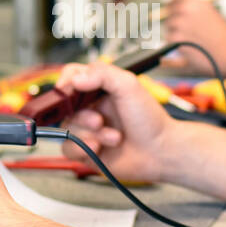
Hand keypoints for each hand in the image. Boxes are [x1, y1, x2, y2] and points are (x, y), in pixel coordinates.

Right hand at [54, 62, 178, 183]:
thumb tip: (75, 79)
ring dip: (89, 134)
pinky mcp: (86, 151)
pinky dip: (82, 148)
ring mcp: (88, 130)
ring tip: (113, 137)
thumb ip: (102, 74)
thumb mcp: (129, 86)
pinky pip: (68, 148)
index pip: (72, 77)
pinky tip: (100, 148)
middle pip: (65, 106)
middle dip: (82, 116)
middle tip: (99, 121)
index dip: (66, 83)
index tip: (69, 90)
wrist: (159, 152)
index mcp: (100, 89)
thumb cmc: (150, 120)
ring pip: (67, 128)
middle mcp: (91, 108)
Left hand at [163, 0, 225, 74]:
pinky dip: (177, 47)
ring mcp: (180, 23)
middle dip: (174, 25)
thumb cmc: (223, 37)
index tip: (173, 15)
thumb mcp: (210, 16)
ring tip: (195, 43)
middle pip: (168, 15)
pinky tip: (192, 50)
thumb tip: (169, 13)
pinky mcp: (176, 38)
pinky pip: (169, 42)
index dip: (172, 7)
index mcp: (196, 2)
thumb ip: (192, 12)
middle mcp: (186, 9)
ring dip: (176, 37)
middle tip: (187, 35)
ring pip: (169, 29)